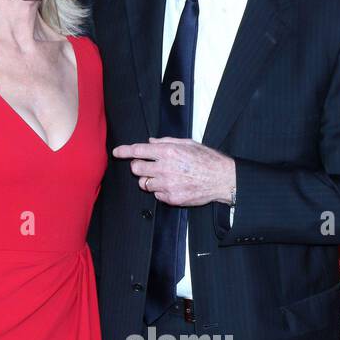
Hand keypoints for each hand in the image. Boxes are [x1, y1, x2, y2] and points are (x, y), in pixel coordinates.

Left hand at [113, 138, 235, 206]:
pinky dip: (160, 190)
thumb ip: (166, 142)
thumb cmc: (207, 159)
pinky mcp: (171, 198)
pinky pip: (156, 194)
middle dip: (139, 166)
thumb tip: (150, 142)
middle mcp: (165, 168)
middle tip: (148, 165)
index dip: (124, 151)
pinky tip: (173, 185)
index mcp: (168, 152)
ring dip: (149, 180)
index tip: (117, 152)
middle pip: (136, 169)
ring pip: (144, 184)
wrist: (222, 179)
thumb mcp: (188, 143)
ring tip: (164, 176)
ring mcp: (167, 185)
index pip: (138, 151)